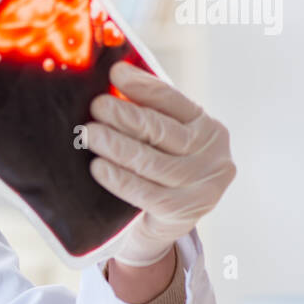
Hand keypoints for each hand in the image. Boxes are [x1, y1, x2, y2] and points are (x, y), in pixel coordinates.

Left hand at [85, 61, 235, 266]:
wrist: (155, 230)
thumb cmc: (152, 175)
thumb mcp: (157, 142)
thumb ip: (145, 115)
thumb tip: (109, 80)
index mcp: (207, 128)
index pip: (173, 101)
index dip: (143, 86)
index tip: (115, 73)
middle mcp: (213, 155)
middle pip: (162, 131)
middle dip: (126, 116)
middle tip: (96, 106)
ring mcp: (203, 186)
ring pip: (154, 162)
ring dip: (118, 146)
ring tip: (89, 134)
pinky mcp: (184, 212)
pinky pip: (147, 192)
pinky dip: (120, 179)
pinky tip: (98, 167)